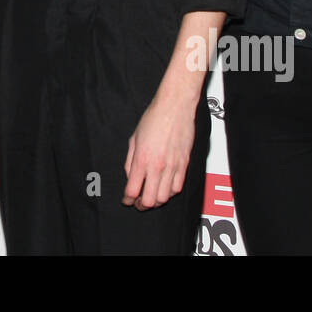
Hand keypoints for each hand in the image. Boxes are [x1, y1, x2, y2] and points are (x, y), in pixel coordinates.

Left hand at [122, 92, 195, 209]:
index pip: (132, 190)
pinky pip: (178, 188)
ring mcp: (173, 167)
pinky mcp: (184, 164)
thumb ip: (130, 160)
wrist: (175, 107)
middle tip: (138, 202)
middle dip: (141, 205)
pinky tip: (164, 188)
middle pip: (149, 200)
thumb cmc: (153, 118)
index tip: (126, 200)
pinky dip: (169, 192)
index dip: (127, 200)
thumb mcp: (134, 138)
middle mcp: (157, 166)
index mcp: (142, 159)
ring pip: (164, 197)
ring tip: (151, 196)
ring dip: (156, 200)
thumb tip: (130, 176)